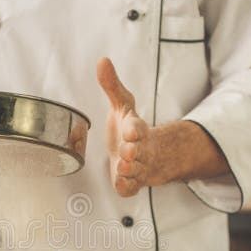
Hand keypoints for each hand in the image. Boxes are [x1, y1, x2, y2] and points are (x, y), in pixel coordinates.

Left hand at [97, 58, 165, 196]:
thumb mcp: (123, 106)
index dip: (134, 130)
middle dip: (134, 152)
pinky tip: (120, 182)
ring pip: (136, 171)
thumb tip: (102, 61)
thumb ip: (112, 86)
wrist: (148, 154)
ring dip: (130, 170)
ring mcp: (137, 167)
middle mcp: (139, 149)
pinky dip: (127, 187)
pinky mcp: (132, 182)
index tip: (130, 131)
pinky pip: (131, 188)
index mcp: (135, 130)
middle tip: (128, 151)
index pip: (137, 128)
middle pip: (139, 152)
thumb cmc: (130, 128)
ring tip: (122, 167)